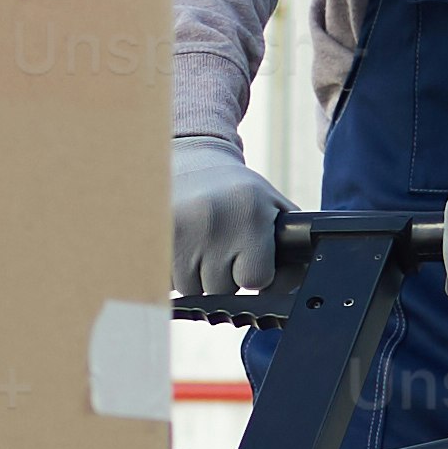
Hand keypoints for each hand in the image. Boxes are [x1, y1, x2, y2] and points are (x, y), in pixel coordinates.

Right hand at [170, 137, 296, 305]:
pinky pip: (164, 277)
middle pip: (219, 288)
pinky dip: (170, 270)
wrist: (193, 158)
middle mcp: (213, 220)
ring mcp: (177, 228)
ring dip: (194, 274)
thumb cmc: (238, 192)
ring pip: (189, 288)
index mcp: (248, 213)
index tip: (247, 254)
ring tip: (198, 243)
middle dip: (221, 274)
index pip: (255, 279)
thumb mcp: (273, 209)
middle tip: (219, 244)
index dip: (251, 272)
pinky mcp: (152, 234)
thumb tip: (295, 289)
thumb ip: (290, 250)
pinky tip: (179, 245)